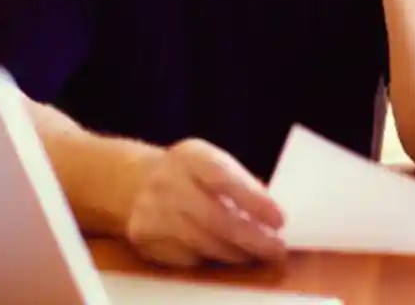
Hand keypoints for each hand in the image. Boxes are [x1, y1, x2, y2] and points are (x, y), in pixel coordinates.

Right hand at [124, 139, 286, 267]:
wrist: (135, 183)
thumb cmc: (190, 174)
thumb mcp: (213, 162)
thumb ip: (242, 183)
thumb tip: (273, 214)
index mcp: (191, 157)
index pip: (224, 179)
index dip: (254, 202)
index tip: (279, 219)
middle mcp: (167, 183)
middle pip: (215, 218)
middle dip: (252, 238)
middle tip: (276, 248)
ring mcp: (153, 213)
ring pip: (203, 243)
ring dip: (237, 252)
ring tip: (259, 254)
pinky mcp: (146, 240)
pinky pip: (188, 257)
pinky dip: (214, 258)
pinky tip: (230, 254)